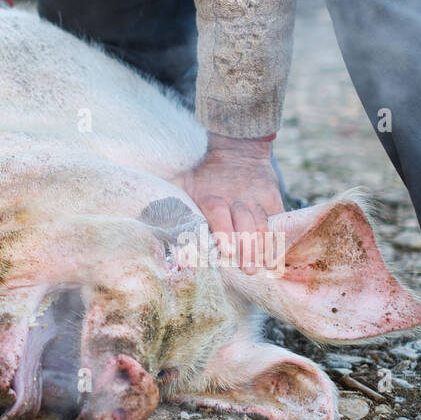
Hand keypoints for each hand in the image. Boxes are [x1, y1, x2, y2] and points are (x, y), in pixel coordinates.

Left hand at [177, 133, 282, 269]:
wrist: (237, 150)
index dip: (223, 231)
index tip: (227, 249)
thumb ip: (169, 199)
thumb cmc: (205, 175)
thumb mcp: (185, 181)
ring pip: (261, 223)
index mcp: (211, 195)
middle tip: (248, 269)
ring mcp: (255, 198)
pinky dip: (278, 237)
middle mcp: (235, 197)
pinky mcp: (272, 198)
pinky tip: (277, 255)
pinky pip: (278, 219)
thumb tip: (142, 215)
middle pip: (243, 222)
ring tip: (263, 267)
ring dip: (262, 246)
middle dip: (247, 246)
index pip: (218, 212)